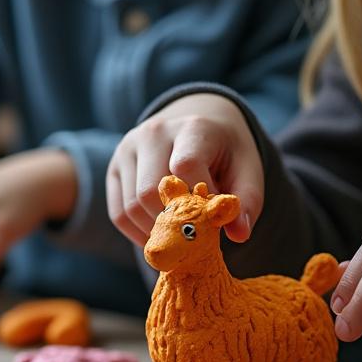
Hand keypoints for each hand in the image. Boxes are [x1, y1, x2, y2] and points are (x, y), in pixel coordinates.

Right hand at [107, 92, 262, 246]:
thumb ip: (247, 201)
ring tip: (178, 236)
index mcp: (192, 126)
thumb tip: (239, 234)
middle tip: (193, 236)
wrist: (198, 124)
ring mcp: (128, 149)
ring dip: (155, 232)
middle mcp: (153, 132)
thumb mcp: (247, 169)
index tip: (214, 218)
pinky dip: (138, 233)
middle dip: (173, 222)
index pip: (185, 167)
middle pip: (150, 192)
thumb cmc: (225, 152)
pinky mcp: (114, 168)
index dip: (199, 202)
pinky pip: (118, 213)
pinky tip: (160, 234)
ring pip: (131, 207)